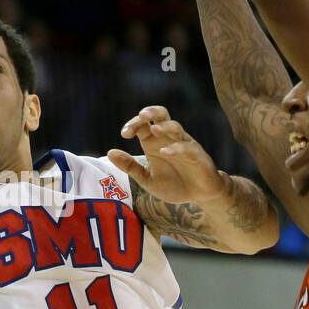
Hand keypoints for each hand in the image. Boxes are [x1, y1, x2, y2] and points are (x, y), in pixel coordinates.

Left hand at [108, 105, 228, 205]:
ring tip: (154, 129)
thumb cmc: (174, 185)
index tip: (124, 133)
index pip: (143, 124)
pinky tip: (164, 152)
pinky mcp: (196, 156)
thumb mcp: (147, 179)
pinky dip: (175, 148)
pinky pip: (186, 148)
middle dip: (151, 112)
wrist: (199, 196)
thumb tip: (110, 152)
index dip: (133, 124)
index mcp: (154, 142)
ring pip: (175, 127)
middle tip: (142, 116)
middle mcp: (169, 139)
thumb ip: (130, 166)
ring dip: (164, 126)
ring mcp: (184, 145)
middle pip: (161, 115)